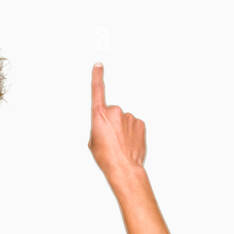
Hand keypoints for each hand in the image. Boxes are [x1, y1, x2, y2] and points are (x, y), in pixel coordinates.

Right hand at [88, 63, 146, 182]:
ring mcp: (129, 117)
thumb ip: (97, 127)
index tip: (98, 66)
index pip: (97, 90)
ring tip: (120, 144)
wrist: (124, 168)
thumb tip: (104, 126)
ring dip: (122, 129)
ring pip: (124, 120)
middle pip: (112, 113)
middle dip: (111, 124)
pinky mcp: (140, 123)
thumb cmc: (107, 158)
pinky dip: (131, 133)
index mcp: (99, 115)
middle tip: (110, 140)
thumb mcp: (93, 142)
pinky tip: (128, 143)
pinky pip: (133, 125)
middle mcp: (115, 112)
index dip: (97, 76)